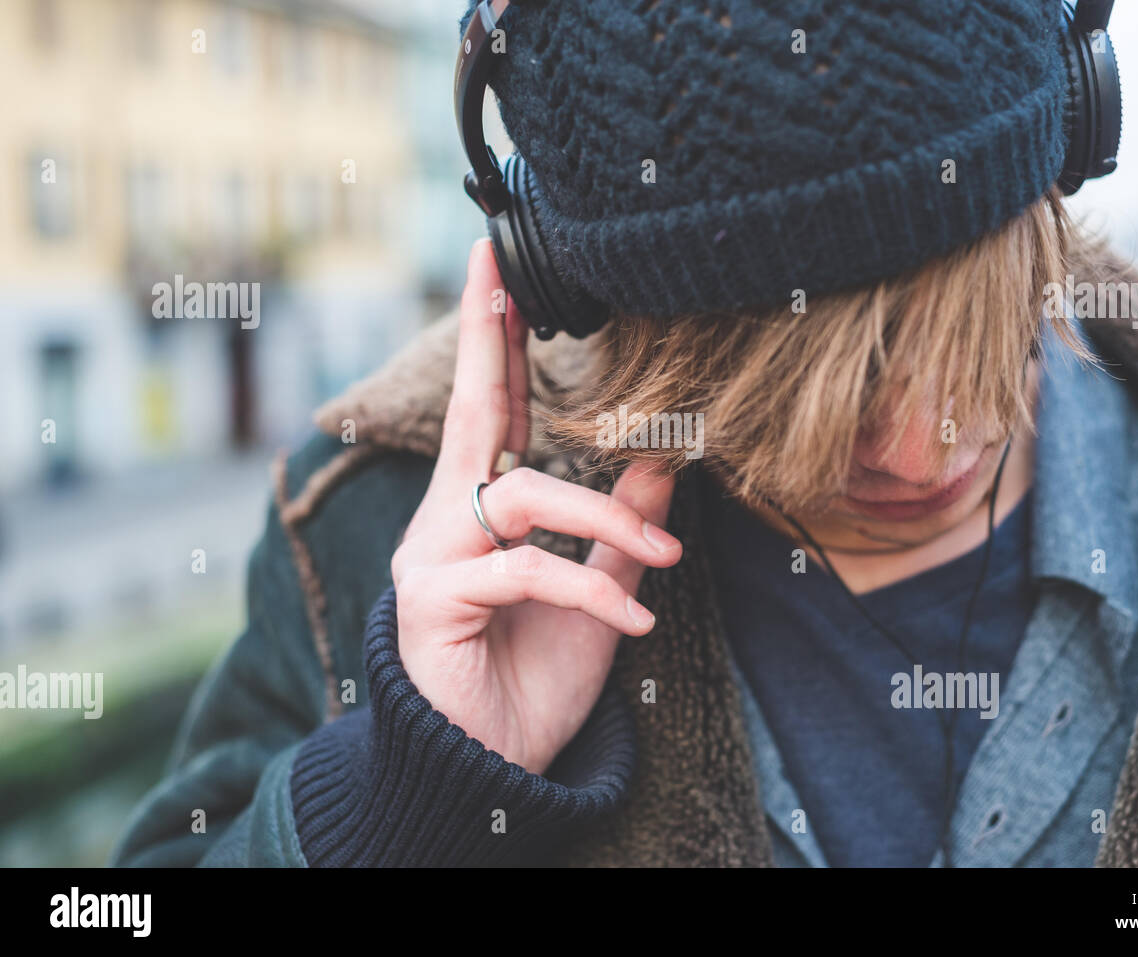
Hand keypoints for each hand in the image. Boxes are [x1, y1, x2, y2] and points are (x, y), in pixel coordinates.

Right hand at [389, 239, 680, 773]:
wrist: (492, 767)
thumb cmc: (534, 677)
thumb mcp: (599, 593)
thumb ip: (620, 527)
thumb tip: (664, 462)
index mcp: (482, 512)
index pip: (495, 413)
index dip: (499, 343)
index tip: (501, 272)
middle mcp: (446, 521)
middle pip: (472, 416)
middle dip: (486, 339)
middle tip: (498, 268)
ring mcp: (431, 558)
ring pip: (523, 497)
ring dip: (604, 522)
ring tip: (662, 559)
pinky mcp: (431, 602)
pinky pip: (525, 571)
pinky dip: (590, 590)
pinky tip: (634, 626)